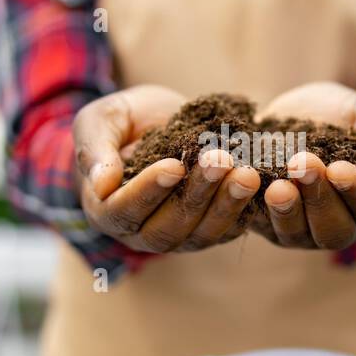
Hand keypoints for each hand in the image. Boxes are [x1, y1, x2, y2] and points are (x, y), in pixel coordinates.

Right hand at [73, 85, 262, 252]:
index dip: (148, 191)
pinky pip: (227, 229)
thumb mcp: (100, 121)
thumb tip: (101, 184)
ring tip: (247, 172)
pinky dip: (245, 208)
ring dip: (226, 204)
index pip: (124, 212)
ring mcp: (179, 235)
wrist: (158, 122)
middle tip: (220, 160)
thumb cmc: (121, 123)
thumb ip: (94, 149)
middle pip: (168, 228)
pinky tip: (261, 182)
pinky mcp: (209, 228)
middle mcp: (141, 233)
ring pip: (201, 233)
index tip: (173, 165)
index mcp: (106, 210)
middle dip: (197, 194)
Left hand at [250, 81, 355, 249]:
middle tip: (303, 165)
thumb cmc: (348, 116)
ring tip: (277, 185)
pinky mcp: (265, 220)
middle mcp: (338, 223)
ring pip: (296, 233)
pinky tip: (246, 184)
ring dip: (286, 210)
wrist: (302, 109)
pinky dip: (251, 205)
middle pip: (332, 229)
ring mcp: (300, 227)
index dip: (355, 190)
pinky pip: (259, 223)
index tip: (339, 168)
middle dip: (318, 198)